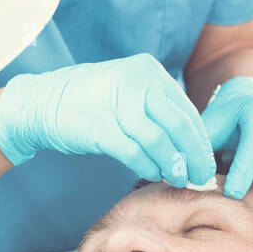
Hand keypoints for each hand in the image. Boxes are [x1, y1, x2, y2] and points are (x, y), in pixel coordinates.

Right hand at [0, 53, 216, 184]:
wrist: (44, 102)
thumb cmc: (92, 102)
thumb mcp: (128, 92)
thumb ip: (157, 109)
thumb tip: (191, 143)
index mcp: (148, 71)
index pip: (186, 109)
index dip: (201, 139)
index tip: (208, 161)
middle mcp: (136, 82)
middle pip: (178, 125)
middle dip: (194, 155)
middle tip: (201, 175)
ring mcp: (117, 103)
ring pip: (158, 141)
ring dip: (172, 165)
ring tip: (178, 179)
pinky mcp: (100, 126)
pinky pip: (134, 152)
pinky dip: (147, 166)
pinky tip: (153, 174)